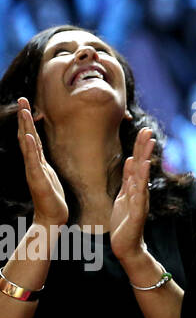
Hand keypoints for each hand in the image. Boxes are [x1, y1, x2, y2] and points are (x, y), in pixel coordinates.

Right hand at [16, 97, 65, 226]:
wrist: (52, 218)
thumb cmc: (52, 198)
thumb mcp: (50, 175)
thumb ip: (44, 164)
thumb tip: (44, 154)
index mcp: (38, 161)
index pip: (32, 136)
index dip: (29, 121)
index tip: (27, 104)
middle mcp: (34, 163)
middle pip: (27, 135)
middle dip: (24, 117)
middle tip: (22, 99)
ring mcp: (34, 170)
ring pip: (28, 145)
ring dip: (25, 127)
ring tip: (23, 111)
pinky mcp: (37, 179)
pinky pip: (32, 161)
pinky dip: (30, 148)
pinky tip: (28, 136)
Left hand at [110, 128, 154, 263]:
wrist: (127, 246)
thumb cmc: (124, 222)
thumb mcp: (123, 197)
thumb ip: (128, 180)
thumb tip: (131, 160)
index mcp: (134, 186)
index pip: (138, 162)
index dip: (139, 146)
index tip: (143, 130)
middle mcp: (140, 190)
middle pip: (142, 164)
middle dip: (144, 146)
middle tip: (148, 129)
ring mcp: (140, 200)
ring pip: (143, 175)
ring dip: (145, 157)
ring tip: (149, 142)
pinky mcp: (137, 210)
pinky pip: (139, 192)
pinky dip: (141, 178)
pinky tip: (142, 167)